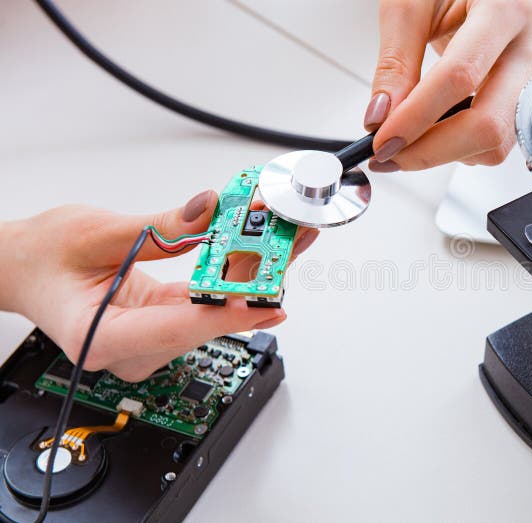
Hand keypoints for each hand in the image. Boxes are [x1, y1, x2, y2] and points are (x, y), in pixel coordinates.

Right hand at [0, 191, 318, 380]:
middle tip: (289, 246)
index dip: (225, 314)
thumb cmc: (42, 256)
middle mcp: (127, 350)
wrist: (21, 266)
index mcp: (101, 337)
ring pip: (209, 314)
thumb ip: (161, 227)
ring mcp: (146, 342)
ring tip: (284, 241)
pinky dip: (230, 281)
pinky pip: (202, 305)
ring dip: (248, 279)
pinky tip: (262, 257)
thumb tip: (210, 210)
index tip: (267, 301)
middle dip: (251, 285)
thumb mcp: (97, 231)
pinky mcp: (160, 326)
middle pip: (202, 322)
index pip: (175, 329)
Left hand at [364, 0, 531, 171]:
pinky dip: (461, 144)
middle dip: (432, 152)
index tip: (383, 140)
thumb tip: (380, 116)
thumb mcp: (414, 1)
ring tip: (411, 138)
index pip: (459, 77)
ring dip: (447, 152)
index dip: (416, 118)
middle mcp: (531, 45)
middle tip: (392, 155)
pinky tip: (437, 127)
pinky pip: (498, 136)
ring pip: (496, 142)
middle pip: (488, 126)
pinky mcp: (527, 93)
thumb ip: (396, 59)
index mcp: (504, 7)